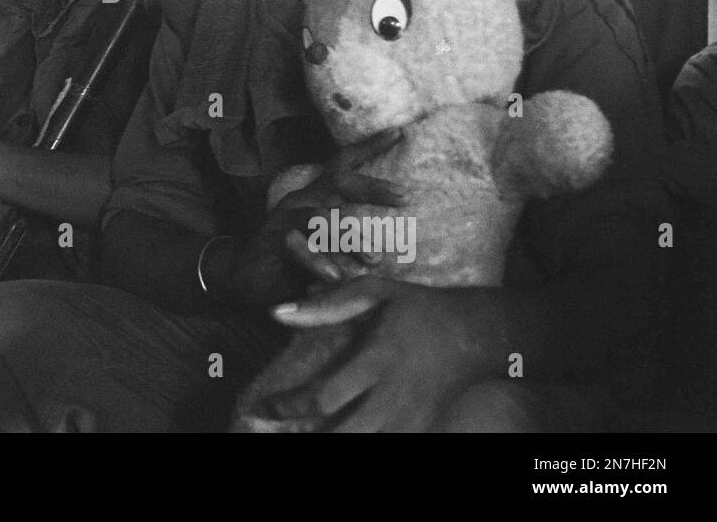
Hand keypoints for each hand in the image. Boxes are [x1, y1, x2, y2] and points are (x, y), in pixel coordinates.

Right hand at [218, 130, 406, 303]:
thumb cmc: (297, 260)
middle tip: (403, 197)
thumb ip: (350, 241)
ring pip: (319, 216)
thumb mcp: (327, 245)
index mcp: (317, 195)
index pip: (343, 164)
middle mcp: (301, 200)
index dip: (368, 147)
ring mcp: (284, 218)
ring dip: (349, 237)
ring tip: (374, 260)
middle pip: (337, 182)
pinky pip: (295, 245)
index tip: (398, 133)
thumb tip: (393, 249)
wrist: (248, 275)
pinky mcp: (270, 240)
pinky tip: (335, 276)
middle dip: (370, 187)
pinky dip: (316, 260)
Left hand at [259, 278, 495, 431]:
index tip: (262, 407)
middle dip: (306, 439)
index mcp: (378, 360)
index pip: (324, 396)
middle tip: (274, 430)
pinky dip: (361, 443)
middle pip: (343, 436)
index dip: (288, 407)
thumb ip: (326, 304)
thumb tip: (276, 312)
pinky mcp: (423, 431)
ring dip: (331, 442)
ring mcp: (412, 420)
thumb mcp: (374, 293)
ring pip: (365, 447)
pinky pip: (386, 448)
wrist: (478, 335)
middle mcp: (395, 397)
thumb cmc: (417, 309)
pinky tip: (337, 430)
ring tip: (302, 433)